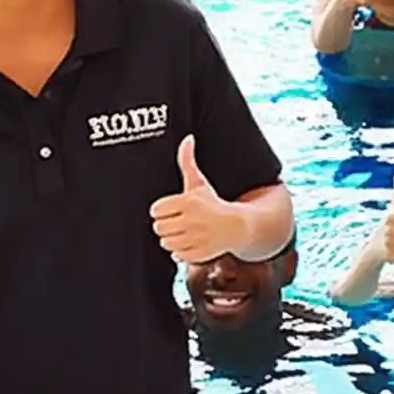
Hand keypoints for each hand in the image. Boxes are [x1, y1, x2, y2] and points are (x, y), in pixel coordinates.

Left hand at [150, 135, 243, 263]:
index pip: (156, 210)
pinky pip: (175, 254)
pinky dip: (180, 250)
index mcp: (189, 202)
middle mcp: (192, 221)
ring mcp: (196, 239)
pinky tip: (191, 241)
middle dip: (166, 224)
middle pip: (158, 227)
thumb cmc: (213, 203)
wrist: (237, 226)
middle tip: (179, 220)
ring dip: (172, 238)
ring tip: (184, 230)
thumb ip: (187, 161)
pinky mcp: (198, 254)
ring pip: (165, 242)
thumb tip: (187, 139)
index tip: (172, 208)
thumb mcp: (198, 182)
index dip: (163, 209)